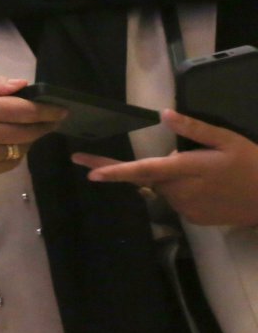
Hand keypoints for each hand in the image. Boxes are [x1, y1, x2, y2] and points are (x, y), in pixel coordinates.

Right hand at [0, 74, 66, 177]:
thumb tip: (23, 86)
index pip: (23, 110)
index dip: (46, 110)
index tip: (62, 109)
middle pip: (28, 131)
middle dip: (46, 125)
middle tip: (55, 119)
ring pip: (22, 148)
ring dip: (31, 138)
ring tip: (32, 129)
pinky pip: (11, 162)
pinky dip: (17, 152)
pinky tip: (14, 143)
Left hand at [72, 108, 257, 225]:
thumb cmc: (251, 164)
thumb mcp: (226, 140)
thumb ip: (194, 129)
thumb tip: (164, 114)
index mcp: (186, 169)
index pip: (143, 170)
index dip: (115, 171)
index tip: (90, 173)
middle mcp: (181, 192)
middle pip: (147, 177)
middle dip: (134, 168)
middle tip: (113, 159)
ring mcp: (186, 208)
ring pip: (162, 188)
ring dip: (168, 177)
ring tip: (201, 170)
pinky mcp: (193, 219)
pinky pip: (176, 199)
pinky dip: (180, 189)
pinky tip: (204, 185)